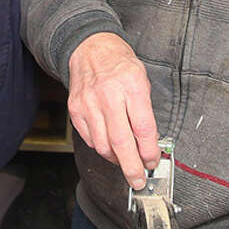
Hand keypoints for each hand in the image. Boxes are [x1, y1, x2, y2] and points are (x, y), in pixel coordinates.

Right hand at [67, 32, 160, 189]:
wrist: (90, 48)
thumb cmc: (119, 64)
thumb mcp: (142, 80)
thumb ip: (145, 112)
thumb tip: (149, 144)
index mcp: (132, 86)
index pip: (143, 129)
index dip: (149, 152)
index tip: (153, 162)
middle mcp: (109, 96)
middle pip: (122, 143)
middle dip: (132, 167)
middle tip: (138, 179)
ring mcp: (89, 104)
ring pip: (103, 146)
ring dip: (116, 159)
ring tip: (125, 161)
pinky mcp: (75, 110)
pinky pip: (89, 139)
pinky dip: (101, 148)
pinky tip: (109, 146)